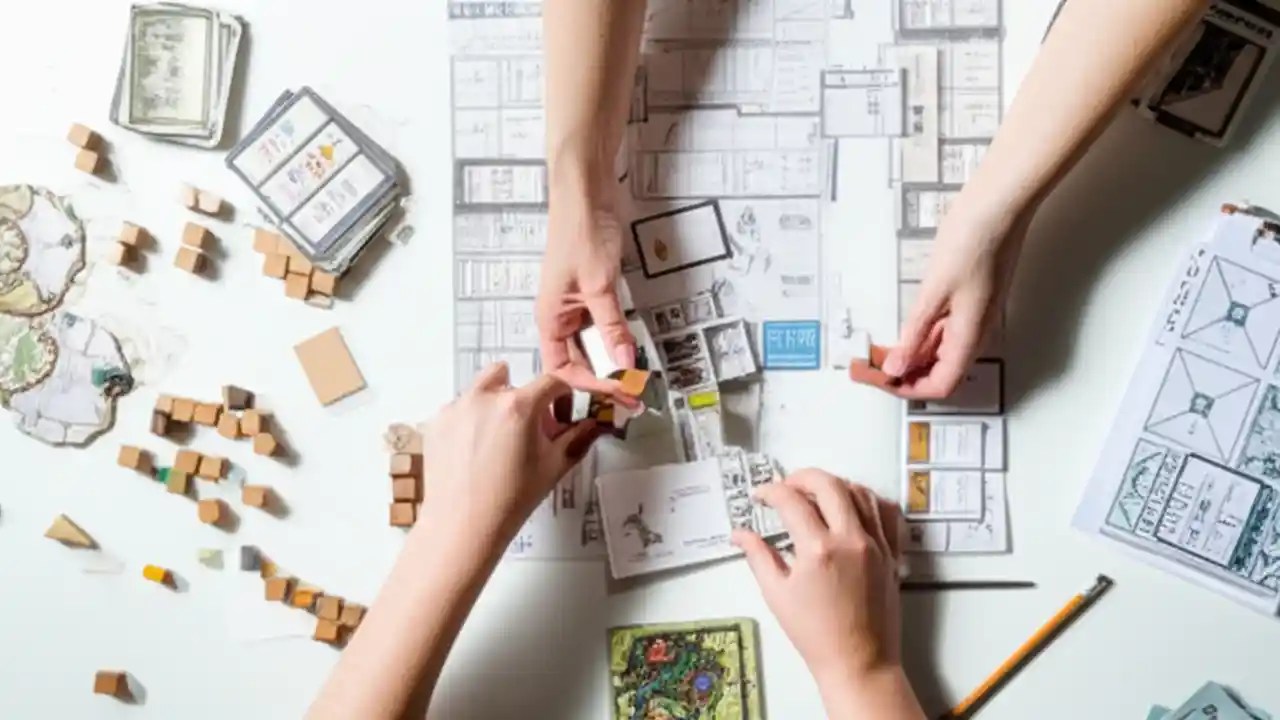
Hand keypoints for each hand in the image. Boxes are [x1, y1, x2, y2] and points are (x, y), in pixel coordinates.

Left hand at [419, 364, 600, 542]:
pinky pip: (459, 408)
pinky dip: (469, 420)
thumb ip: (577, 438)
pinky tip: (474, 450)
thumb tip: (591, 424)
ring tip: (497, 440)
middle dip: (522, 398)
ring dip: (493, 403)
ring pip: (481, 389)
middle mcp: (485, 398)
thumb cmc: (509, 500)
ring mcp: (457, 408)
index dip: (561, 394)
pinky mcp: (437, 422)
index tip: (560, 406)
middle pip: (511, 377)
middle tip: (525, 430)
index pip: (551, 381)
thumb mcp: (553, 466)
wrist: (464, 524)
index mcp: (519, 406)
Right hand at [537, 186, 636, 400]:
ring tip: (636, 376)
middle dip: (605, 379)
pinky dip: (618, 339)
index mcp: (550, 318)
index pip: (562, 368)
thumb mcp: (599, 286)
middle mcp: (560, 315)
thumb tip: (624, 364)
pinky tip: (633, 347)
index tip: (618, 392)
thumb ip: (612, 327)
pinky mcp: (593, 292)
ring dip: (613, 361)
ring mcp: (577, 304)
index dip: (589, 384)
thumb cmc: (581, 232)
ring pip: (593, 345)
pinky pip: (604, 325)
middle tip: (633, 394)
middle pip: (579, 360)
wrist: (588, 193)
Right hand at [733, 470, 904, 690]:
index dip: (770, 491)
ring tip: (816, 493)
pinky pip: (887, 513)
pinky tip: (854, 505)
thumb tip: (739, 534)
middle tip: (786, 486)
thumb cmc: (816, 635)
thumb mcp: (777, 595)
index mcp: (818, 550)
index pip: (791, 501)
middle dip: (802, 477)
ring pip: (860, 492)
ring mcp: (876, 545)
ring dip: (835, 484)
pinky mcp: (892, 555)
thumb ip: (758, 556)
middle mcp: (850, 540)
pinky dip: (869, 500)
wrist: (859, 662)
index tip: (761, 496)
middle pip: (828, 484)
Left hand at [875, 209, 1027, 399]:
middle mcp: (974, 332)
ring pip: (937, 354)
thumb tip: (896, 368)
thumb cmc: (973, 240)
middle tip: (863, 367)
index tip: (873, 377)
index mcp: (970, 335)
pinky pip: (941, 333)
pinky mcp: (966, 302)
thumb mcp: (934, 290)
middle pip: (936, 373)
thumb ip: (915, 333)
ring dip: (905, 357)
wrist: (1000, 204)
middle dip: (898, 375)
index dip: (904, 388)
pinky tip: (897, 333)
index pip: (938, 385)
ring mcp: (972, 317)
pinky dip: (916, 338)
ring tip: (872, 353)